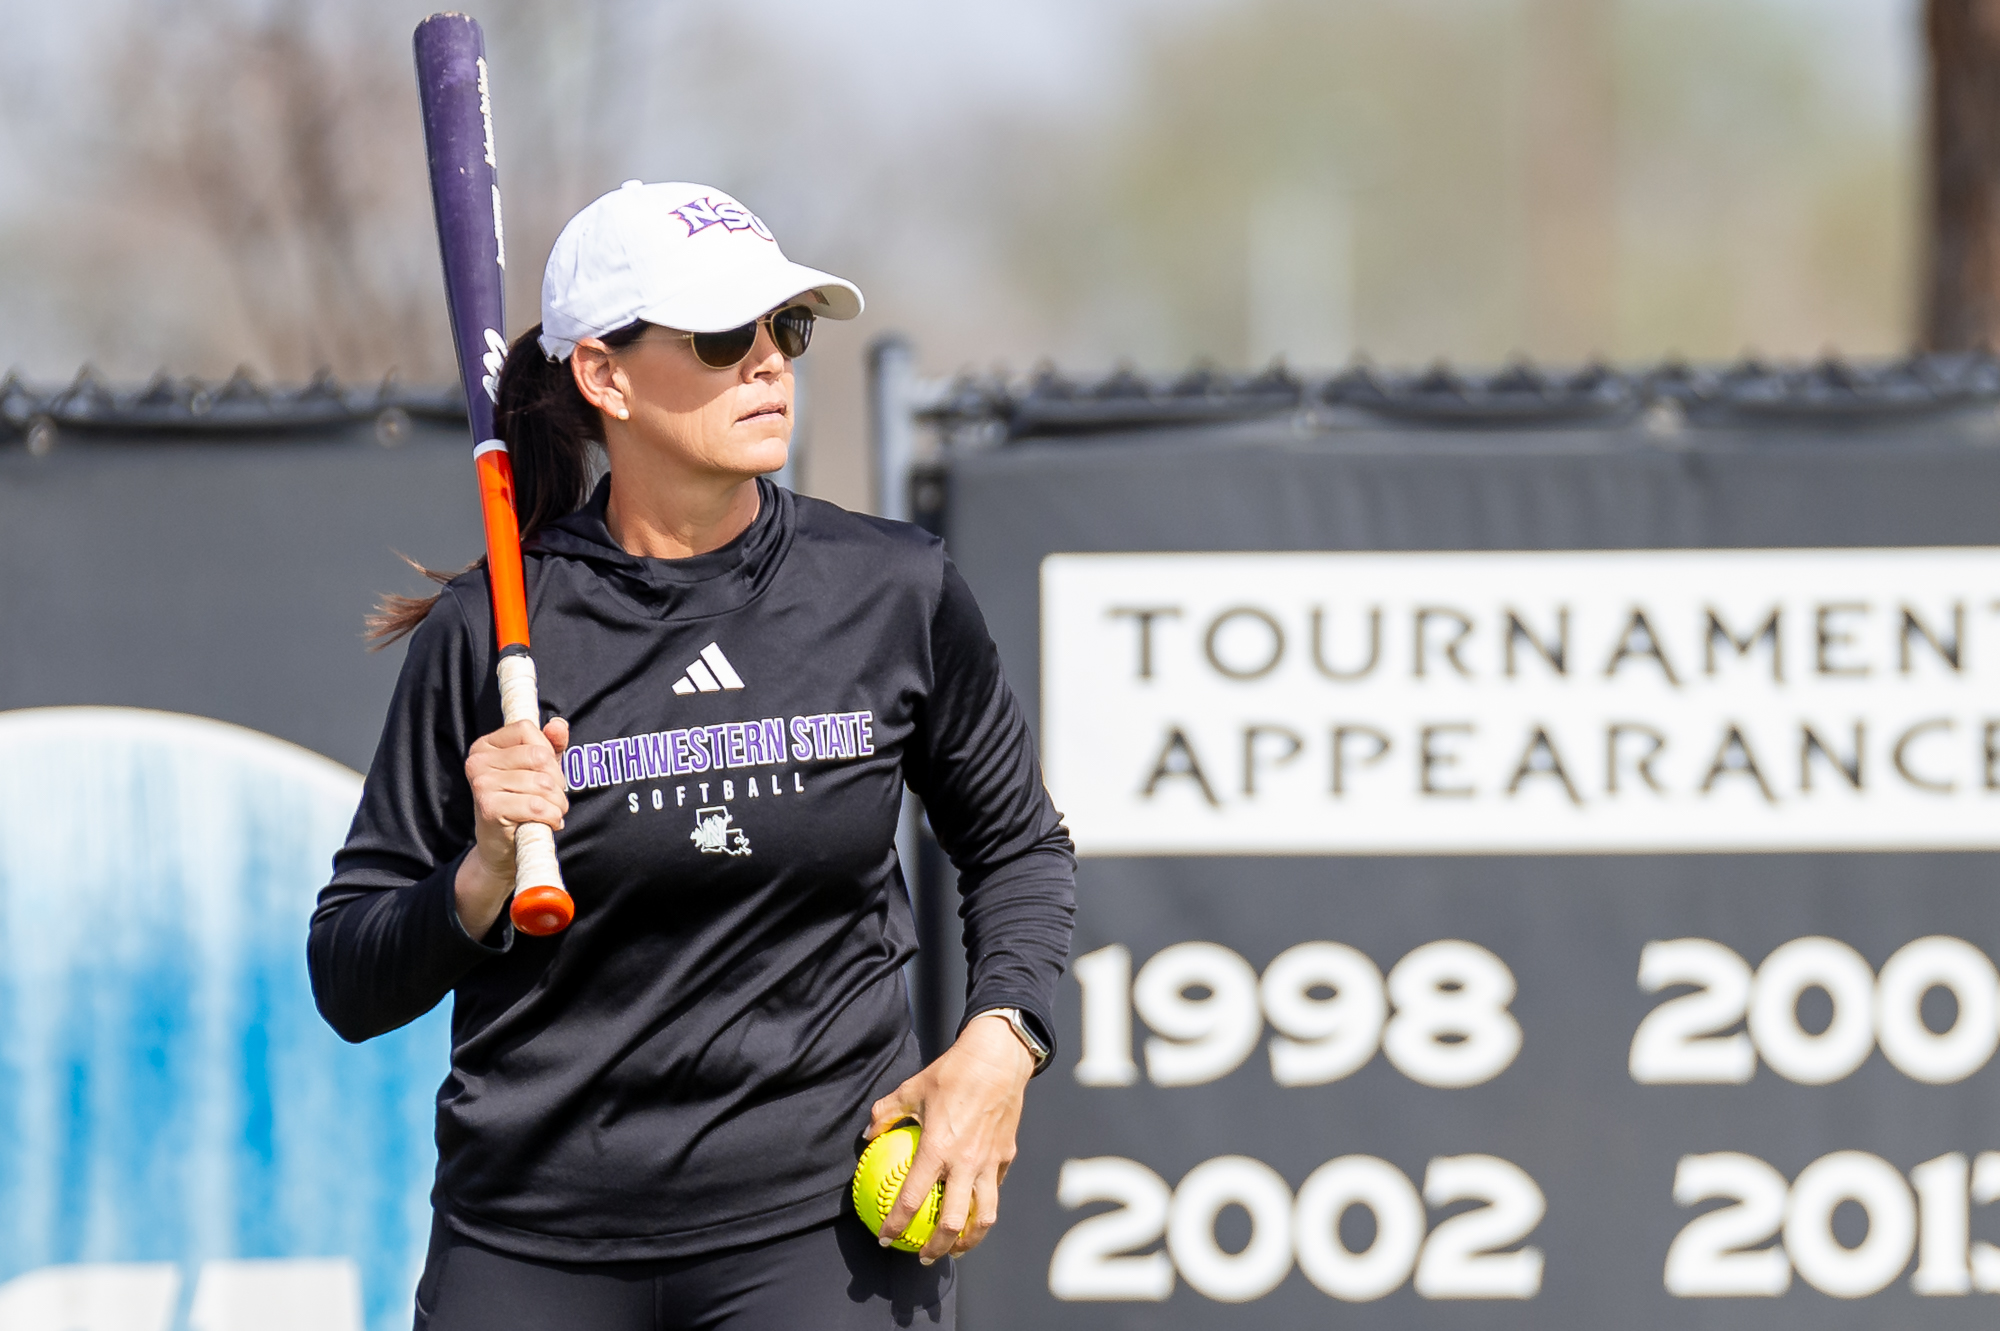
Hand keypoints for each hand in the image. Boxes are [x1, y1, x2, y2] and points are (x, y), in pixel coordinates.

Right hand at [454, 717, 569, 936]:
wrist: (502, 850)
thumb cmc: (522, 805)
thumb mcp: (538, 770)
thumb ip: (551, 744)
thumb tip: (559, 725)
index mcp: (486, 745)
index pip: (527, 729)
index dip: (548, 751)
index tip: (549, 772)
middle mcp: (477, 761)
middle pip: (538, 755)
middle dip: (557, 779)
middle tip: (554, 797)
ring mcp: (481, 783)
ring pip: (542, 782)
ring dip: (557, 802)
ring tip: (552, 811)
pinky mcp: (489, 807)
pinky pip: (536, 806)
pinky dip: (551, 816)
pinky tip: (549, 822)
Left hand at [868, 1013, 1034, 1262]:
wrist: (998, 1059)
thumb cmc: (952, 1072)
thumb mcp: (911, 1089)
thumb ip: (886, 1113)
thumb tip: (868, 1132)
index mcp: (937, 1150)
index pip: (911, 1200)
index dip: (896, 1225)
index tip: (886, 1239)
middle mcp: (965, 1163)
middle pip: (952, 1223)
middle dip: (936, 1248)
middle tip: (923, 1256)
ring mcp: (989, 1162)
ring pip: (983, 1216)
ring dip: (968, 1239)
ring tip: (956, 1248)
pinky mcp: (1006, 1156)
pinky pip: (995, 1189)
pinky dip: (983, 1204)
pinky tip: (974, 1207)